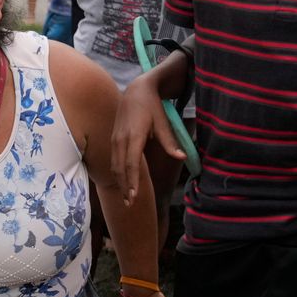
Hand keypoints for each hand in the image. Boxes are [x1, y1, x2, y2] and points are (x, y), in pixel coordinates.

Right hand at [111, 79, 182, 204]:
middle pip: (120, 168)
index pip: (132, 163)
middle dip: (124, 187)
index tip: (134, 196)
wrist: (136, 91)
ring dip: (120, 182)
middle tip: (129, 205)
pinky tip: (123, 182)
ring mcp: (115, 139)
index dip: (132, 181)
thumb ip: (170, 142)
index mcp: (134, 136)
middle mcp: (121, 139)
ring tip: (126, 198)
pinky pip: (114, 160)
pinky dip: (118, 173)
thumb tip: (182, 157)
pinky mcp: (113, 139)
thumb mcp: (163, 122)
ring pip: (115, 166)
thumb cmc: (152, 107)